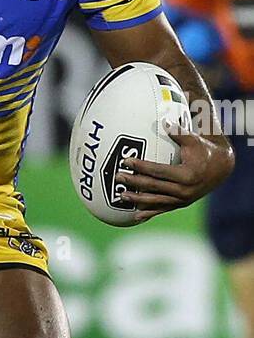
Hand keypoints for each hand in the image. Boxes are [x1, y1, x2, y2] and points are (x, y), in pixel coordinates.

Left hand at [118, 127, 234, 223]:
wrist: (221, 168)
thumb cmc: (204, 150)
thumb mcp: (194, 140)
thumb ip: (178, 132)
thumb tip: (164, 121)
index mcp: (186, 175)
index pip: (158, 171)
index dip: (141, 166)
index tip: (126, 161)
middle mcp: (184, 190)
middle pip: (153, 187)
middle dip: (134, 182)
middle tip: (117, 177)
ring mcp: (182, 200)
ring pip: (156, 201)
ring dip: (137, 199)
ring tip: (121, 196)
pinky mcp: (181, 204)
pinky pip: (162, 209)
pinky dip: (149, 213)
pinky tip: (135, 217)